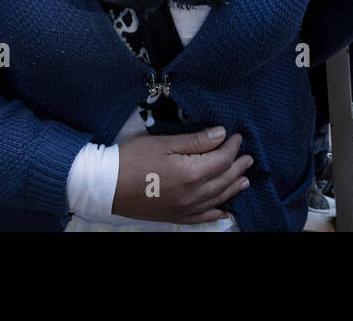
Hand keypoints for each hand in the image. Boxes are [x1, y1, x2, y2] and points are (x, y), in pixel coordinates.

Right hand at [113, 127, 252, 223]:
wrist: (104, 185)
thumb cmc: (131, 159)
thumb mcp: (164, 143)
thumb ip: (195, 141)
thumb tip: (221, 135)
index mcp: (190, 173)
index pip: (221, 159)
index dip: (232, 147)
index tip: (236, 137)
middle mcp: (191, 195)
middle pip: (223, 180)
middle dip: (237, 166)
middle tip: (247, 158)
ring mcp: (183, 209)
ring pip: (216, 199)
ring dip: (232, 188)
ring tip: (244, 180)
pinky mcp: (174, 216)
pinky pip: (201, 217)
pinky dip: (215, 213)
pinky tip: (224, 211)